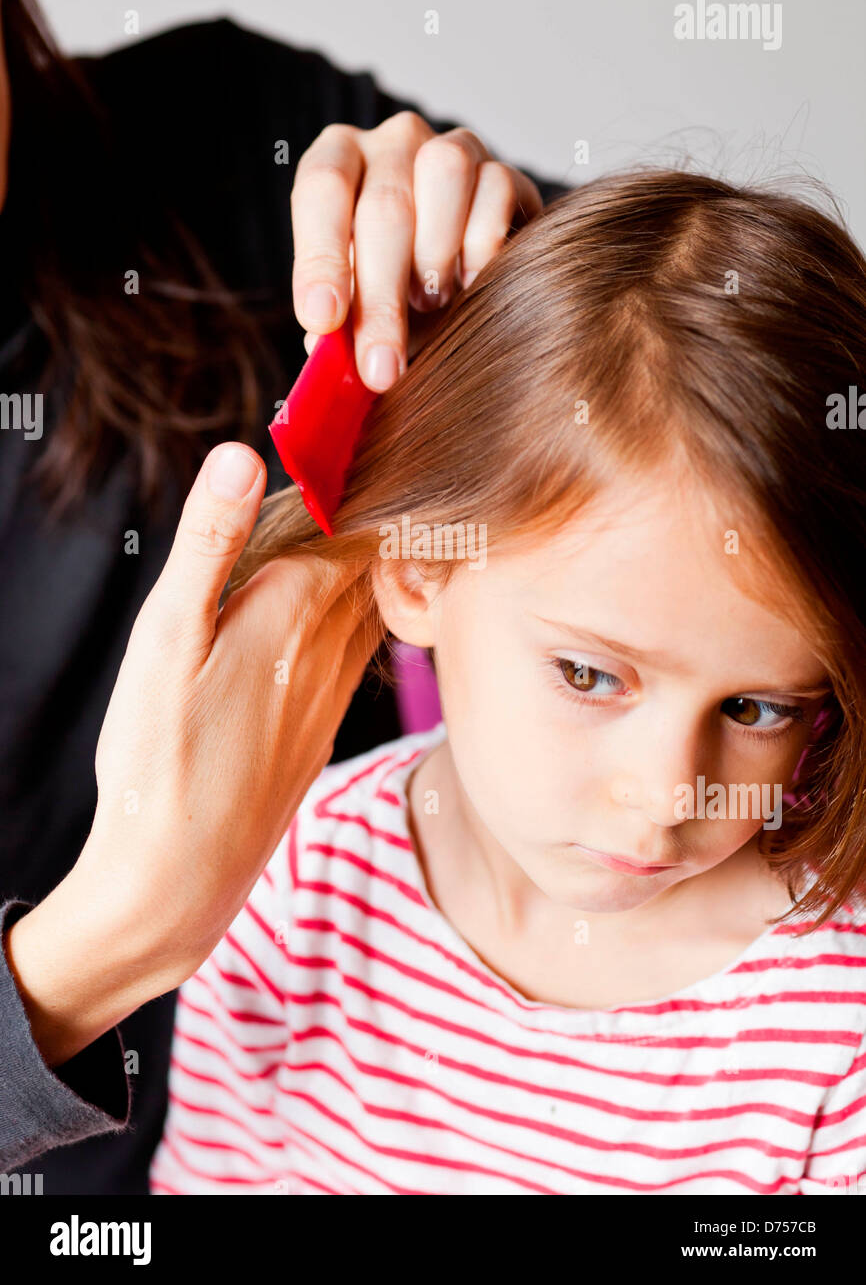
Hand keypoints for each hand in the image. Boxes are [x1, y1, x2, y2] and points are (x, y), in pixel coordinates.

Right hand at [5, 443, 376, 1065]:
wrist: (184, 876)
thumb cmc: (161, 758)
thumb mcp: (165, 639)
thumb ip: (210, 545)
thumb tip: (242, 457)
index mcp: (292, 610)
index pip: (353, 523)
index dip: (360, 481)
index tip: (364, 443)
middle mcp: (328, 647)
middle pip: (373, 561)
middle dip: (373, 517)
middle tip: (369, 472)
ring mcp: (331, 691)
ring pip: (374, 606)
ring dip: (376, 567)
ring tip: (371, 529)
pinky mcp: (321, 726)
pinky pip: (360, 652)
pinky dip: (362, 616)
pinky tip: (341, 614)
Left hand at [290, 111, 542, 390]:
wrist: (462, 280)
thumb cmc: (395, 290)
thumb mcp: (357, 306)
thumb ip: (338, 326)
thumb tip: (321, 350)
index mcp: (341, 161)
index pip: (322, 188)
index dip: (321, 256)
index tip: (323, 321)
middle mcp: (394, 142)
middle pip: (385, 205)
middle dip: (381, 299)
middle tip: (381, 369)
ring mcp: (454, 147)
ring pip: (445, 173)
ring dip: (435, 254)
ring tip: (431, 302)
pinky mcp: (505, 170)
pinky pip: (497, 191)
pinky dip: (482, 250)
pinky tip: (471, 285)